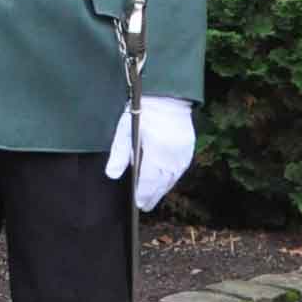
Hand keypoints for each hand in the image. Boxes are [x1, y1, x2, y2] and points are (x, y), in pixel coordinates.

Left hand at [104, 94, 194, 209]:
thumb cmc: (143, 110)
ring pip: (173, 178)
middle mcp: (173, 156)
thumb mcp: (125, 130)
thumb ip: (120, 154)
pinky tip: (165, 181)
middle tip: (145, 206)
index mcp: (157, 152)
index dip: (143, 194)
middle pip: (162, 183)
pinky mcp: (189, 149)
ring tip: (153, 197)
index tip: (138, 204)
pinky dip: (171, 177)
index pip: (149, 180)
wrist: (167, 95)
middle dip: (153, 195)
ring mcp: (183, 153)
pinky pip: (180, 169)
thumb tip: (112, 174)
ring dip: (163, 188)